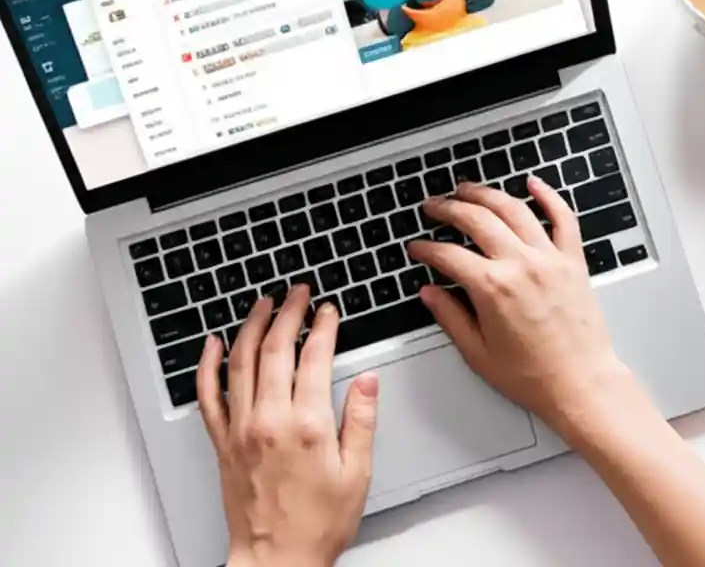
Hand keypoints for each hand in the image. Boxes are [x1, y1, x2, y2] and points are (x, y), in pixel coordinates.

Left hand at [196, 286, 379, 566]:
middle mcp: (269, 422)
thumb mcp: (357, 473)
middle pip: (275, 350)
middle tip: (297, 292)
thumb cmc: (318, 524)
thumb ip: (361, 420)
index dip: (322, 326)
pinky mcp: (222, 443)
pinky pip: (208, 395)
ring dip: (251, 326)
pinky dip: (208, 365)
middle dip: (288, 313)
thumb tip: (366, 380)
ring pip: (240, 362)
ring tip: (262, 303)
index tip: (328, 310)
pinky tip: (214, 344)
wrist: (277, 560)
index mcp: (308, 426)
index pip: (313, 358)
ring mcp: (241, 430)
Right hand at [408, 178, 633, 435]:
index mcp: (492, 288)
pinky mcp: (573, 262)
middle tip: (434, 206)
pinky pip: (563, 218)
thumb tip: (430, 293)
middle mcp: (521, 265)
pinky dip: (548, 195)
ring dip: (486, 193)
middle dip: (448, 208)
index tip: (418, 247)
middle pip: (477, 219)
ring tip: (467, 189)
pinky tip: (533, 183)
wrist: (581, 384)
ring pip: (514, 209)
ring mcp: (550, 259)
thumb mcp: (478, 353)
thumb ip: (450, 317)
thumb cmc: (534, 376)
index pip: (448, 254)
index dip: (426, 248)